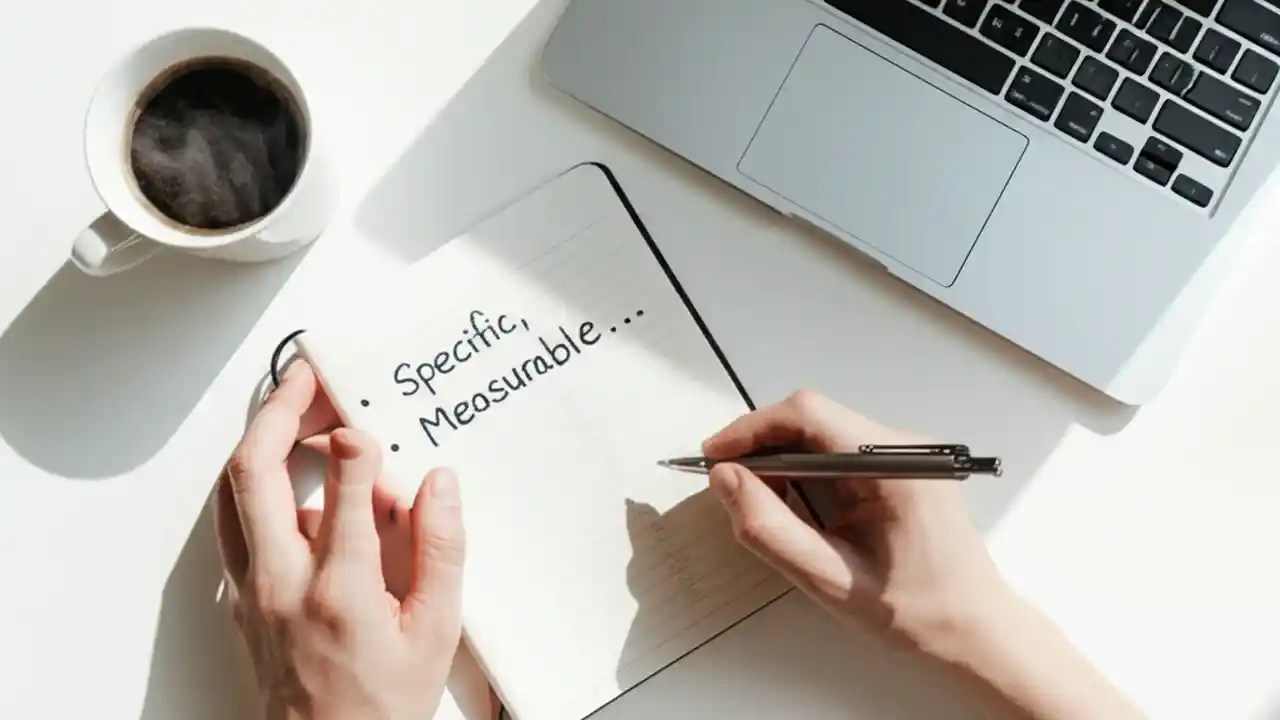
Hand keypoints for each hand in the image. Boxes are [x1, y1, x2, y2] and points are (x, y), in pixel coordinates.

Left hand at [215, 361, 465, 719]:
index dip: (359, 442)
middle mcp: (281, 582)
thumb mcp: (435, 633)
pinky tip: (281, 477)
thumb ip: (441, 550)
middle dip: (281, 410)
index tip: (371, 423)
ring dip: (259, 441)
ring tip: (291, 413)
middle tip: (308, 380)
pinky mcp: (242, 599)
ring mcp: (252, 590)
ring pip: (233, 492)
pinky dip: (252, 484)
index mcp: (339, 589)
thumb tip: (439, 486)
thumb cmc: (378, 707)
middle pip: (256, 471)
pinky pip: (233, 523)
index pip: (344, 486)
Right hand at [705, 391, 1144, 718]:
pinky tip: (796, 506)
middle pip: (813, 416)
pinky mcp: (901, 465)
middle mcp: (906, 446)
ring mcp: (907, 452)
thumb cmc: (916, 611)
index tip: (714, 456)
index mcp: (897, 466)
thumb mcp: (830, 580)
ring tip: (764, 504)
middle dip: (762, 445)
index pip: (809, 414)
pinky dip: (806, 469)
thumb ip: (771, 529)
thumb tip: (726, 480)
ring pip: (823, 430)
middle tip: (730, 486)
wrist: (975, 629)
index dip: (752, 429)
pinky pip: (839, 449)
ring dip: (783, 458)